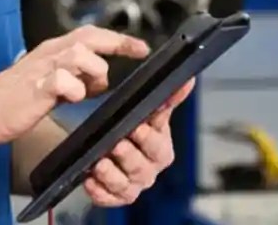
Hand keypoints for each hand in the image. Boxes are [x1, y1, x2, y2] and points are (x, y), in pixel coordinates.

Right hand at [0, 25, 150, 147]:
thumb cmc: (13, 100)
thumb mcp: (50, 84)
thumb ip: (74, 78)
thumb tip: (99, 81)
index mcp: (52, 52)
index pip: (90, 36)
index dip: (117, 39)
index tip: (140, 47)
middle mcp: (48, 54)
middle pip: (89, 37)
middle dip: (116, 43)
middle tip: (137, 51)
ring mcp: (41, 69)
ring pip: (79, 54)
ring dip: (93, 70)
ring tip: (90, 89)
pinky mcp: (35, 87)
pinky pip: (62, 81)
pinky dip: (74, 89)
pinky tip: (72, 99)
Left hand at [83, 78, 194, 206]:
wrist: (109, 146)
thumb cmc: (134, 129)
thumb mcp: (147, 112)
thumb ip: (166, 98)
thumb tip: (188, 80)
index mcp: (159, 149)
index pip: (158, 146)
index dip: (149, 139)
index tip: (138, 128)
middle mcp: (148, 170)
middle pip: (142, 168)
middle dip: (130, 157)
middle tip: (117, 144)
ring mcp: (131, 185)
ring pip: (125, 185)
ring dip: (112, 175)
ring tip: (99, 163)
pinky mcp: (113, 196)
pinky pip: (107, 198)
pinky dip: (99, 191)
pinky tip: (89, 181)